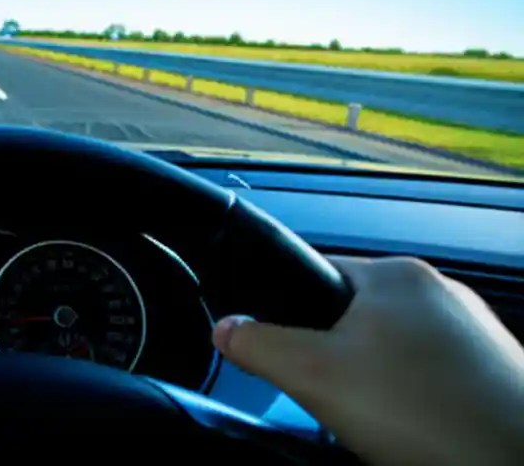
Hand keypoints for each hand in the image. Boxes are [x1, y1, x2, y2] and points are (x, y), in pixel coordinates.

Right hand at [213, 256, 523, 465]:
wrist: (515, 462)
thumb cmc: (431, 417)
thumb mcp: (313, 378)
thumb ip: (257, 345)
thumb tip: (228, 329)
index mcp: (395, 276)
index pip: (316, 276)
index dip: (292, 320)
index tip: (296, 361)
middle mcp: (440, 293)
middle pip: (353, 323)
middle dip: (339, 366)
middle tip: (341, 404)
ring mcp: (473, 334)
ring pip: (392, 356)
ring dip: (377, 390)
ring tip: (384, 426)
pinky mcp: (493, 373)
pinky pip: (430, 382)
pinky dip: (416, 407)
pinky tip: (416, 435)